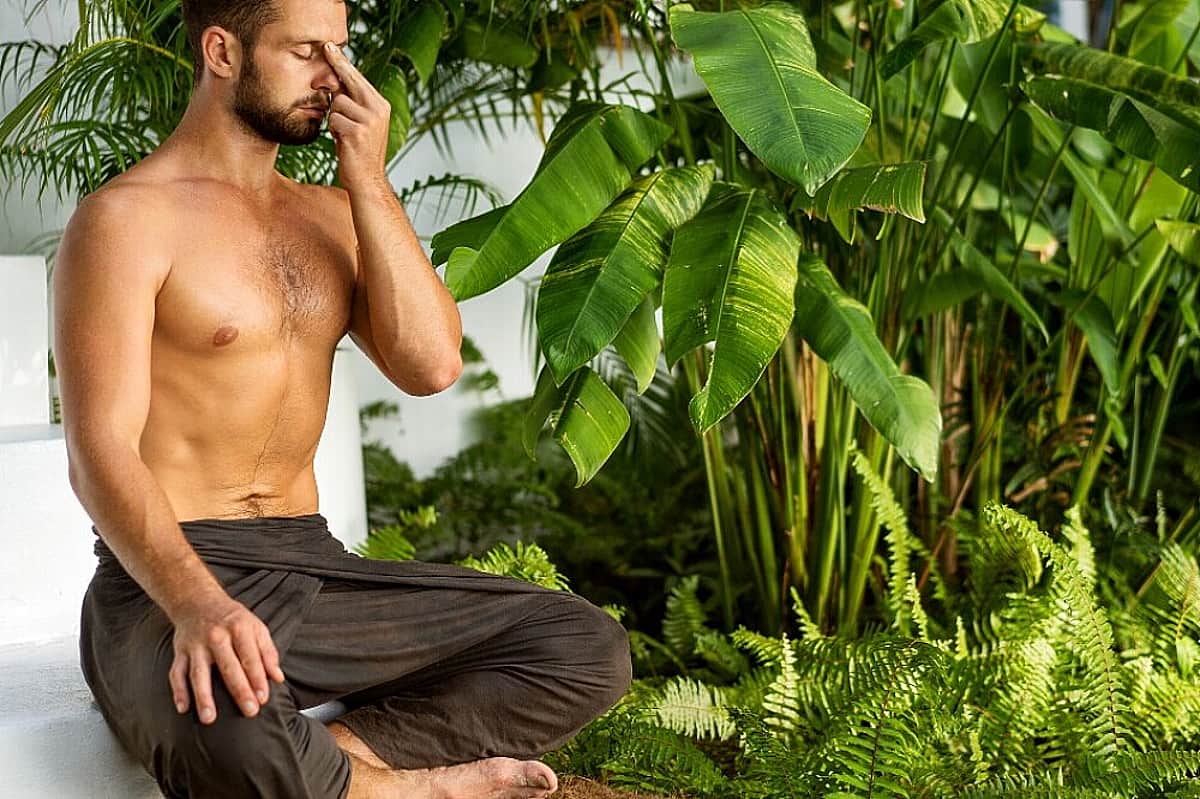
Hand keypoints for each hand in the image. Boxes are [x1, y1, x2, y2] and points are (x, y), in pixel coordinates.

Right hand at [168, 591, 285, 724]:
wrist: (198, 600)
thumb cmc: (232, 618)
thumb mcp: (255, 627)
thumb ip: (268, 652)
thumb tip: (277, 677)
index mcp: (239, 629)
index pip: (250, 657)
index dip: (258, 678)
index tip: (263, 698)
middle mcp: (216, 636)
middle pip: (228, 667)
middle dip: (239, 690)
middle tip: (249, 711)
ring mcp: (196, 645)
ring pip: (199, 673)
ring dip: (203, 696)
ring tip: (209, 718)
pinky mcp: (180, 652)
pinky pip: (176, 673)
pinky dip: (178, 691)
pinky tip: (183, 708)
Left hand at [322, 41, 390, 192]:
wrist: (368, 181)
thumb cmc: (360, 153)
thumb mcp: (361, 124)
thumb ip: (352, 104)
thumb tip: (334, 83)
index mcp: (381, 105)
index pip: (358, 78)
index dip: (342, 62)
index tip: (330, 46)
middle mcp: (378, 109)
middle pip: (349, 81)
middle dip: (335, 67)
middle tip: (325, 47)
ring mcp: (370, 120)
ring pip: (337, 103)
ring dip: (334, 118)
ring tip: (343, 134)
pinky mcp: (358, 131)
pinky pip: (334, 119)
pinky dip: (333, 130)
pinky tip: (342, 142)